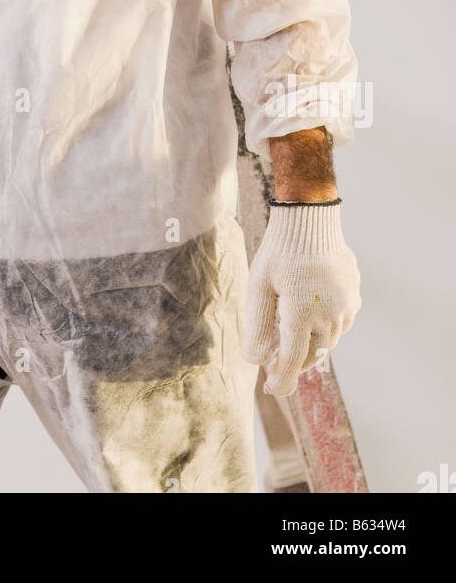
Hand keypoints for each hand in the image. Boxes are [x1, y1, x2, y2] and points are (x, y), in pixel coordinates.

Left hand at [241, 203, 360, 395]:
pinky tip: (311, 312)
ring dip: (310, 343)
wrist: (310, 219)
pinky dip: (325, 326)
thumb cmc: (279, 252)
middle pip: (311, 353)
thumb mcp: (258, 286)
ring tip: (291, 334)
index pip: (292, 361)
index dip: (281, 380)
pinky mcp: (354, 296)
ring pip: (328, 340)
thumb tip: (256, 361)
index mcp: (301, 314)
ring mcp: (345, 306)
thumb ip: (257, 326)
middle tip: (275, 359)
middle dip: (294, 360)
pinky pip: (340, 322)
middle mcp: (328, 315)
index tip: (272, 390)